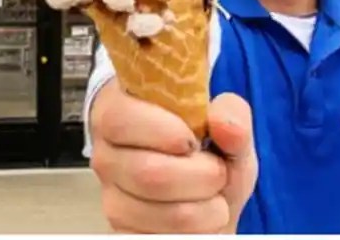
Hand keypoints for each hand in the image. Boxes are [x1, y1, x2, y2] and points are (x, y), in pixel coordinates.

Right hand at [89, 83, 257, 233]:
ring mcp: (110, 198)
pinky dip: (198, 229)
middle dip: (204, 175)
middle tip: (218, 170)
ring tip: (212, 193)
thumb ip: (232, 116)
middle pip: (148, 172)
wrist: (214, 206)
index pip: (119, 120)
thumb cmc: (213, 158)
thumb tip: (223, 123)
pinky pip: (164, 236)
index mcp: (122, 112)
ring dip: (206, 206)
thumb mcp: (231, 129)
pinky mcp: (123, 232)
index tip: (194, 140)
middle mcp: (107, 155)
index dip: (162, 131)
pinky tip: (200, 215)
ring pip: (163, 212)